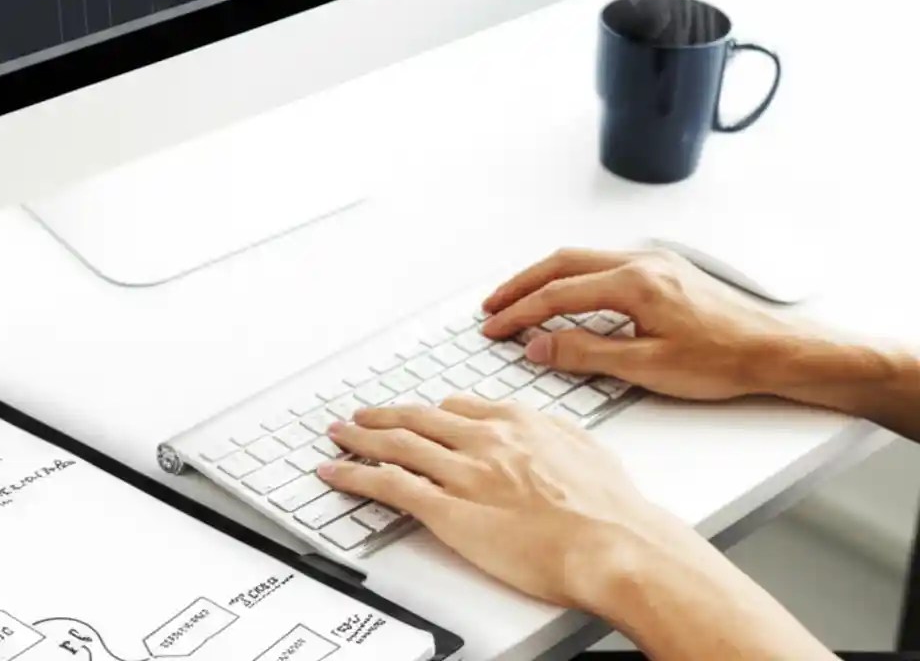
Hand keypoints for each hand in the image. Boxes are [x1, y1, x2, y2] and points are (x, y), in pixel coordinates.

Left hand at [317, 397, 838, 660]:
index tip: (418, 413)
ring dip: (360, 438)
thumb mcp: (588, 452)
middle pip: (419, 419)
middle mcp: (485, 439)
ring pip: (396, 445)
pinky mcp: (447, 508)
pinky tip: (335, 471)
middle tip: (361, 415)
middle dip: (385, 416)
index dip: (431, 412)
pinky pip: (387, 484)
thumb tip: (550, 438)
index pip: (461, 408)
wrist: (615, 543)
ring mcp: (463, 472)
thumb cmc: (613, 511)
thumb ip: (558, 439)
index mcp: (519, 423)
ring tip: (339, 434)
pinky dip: (354, 474)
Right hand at [480, 247, 807, 400]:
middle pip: (562, 263)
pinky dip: (573, 276)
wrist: (777, 350)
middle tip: (491, 307)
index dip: (519, 313)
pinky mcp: (664, 270)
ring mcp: (654, 262)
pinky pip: (603, 263)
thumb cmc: (724, 361)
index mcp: (634, 284)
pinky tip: (566, 294)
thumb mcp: (648, 367)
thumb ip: (587, 353)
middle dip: (521, 285)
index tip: (493, 328)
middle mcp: (641, 262)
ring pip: (582, 259)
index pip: (558, 295)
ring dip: (545, 277)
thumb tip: (540, 347)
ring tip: (519, 299)